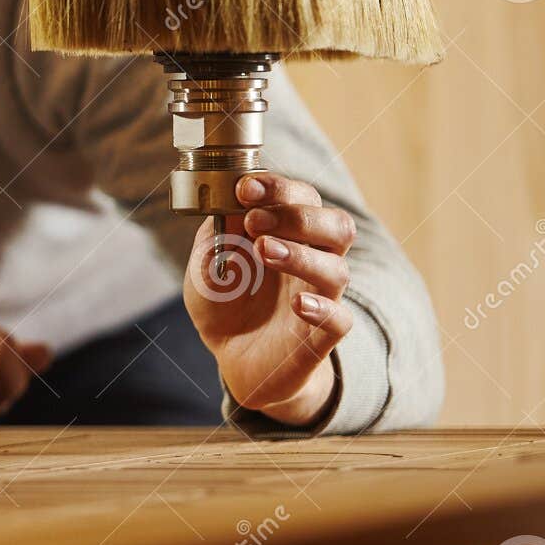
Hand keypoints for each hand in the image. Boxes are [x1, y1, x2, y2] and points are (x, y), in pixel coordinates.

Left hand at [182, 172, 356, 426]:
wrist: (233, 357)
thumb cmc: (224, 300)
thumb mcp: (204, 267)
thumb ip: (213, 240)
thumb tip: (224, 211)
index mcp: (289, 234)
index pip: (303, 198)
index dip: (279, 188)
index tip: (244, 188)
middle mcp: (314, 259)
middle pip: (336, 226)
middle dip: (297, 215)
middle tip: (254, 219)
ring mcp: (321, 297)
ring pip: (337, 269)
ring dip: (301, 255)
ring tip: (263, 250)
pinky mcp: (321, 336)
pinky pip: (339, 319)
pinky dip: (321, 308)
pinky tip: (297, 303)